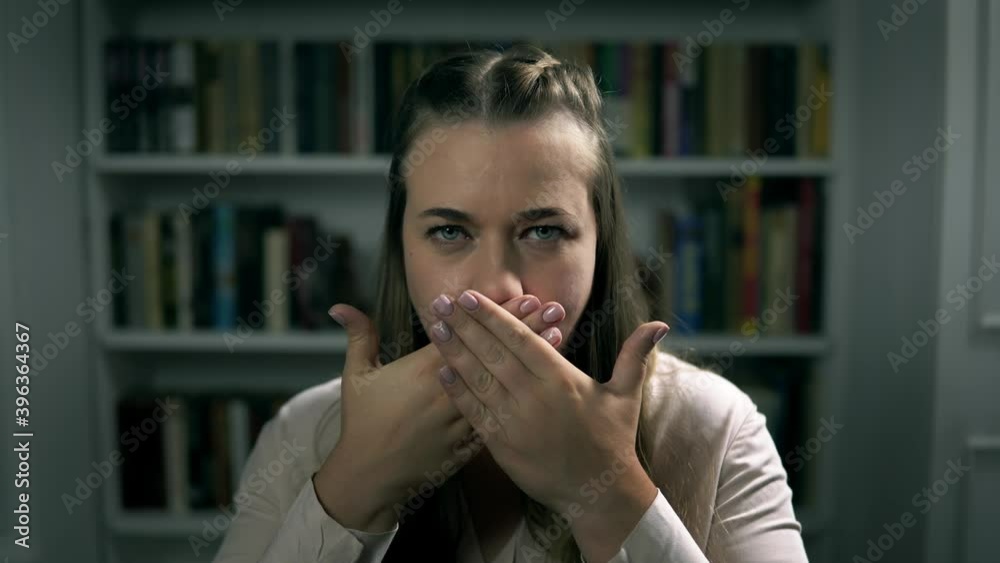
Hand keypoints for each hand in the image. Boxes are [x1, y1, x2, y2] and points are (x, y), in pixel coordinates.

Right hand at [312, 295, 566, 531]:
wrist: (367, 477)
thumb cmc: (362, 423)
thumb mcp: (356, 377)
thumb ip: (358, 336)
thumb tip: (338, 307)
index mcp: (421, 372)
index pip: (468, 335)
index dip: (496, 316)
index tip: (523, 297)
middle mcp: (446, 393)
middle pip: (493, 355)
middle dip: (525, 329)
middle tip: (554, 308)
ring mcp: (459, 420)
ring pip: (503, 382)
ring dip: (530, 360)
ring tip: (558, 337)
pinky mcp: (466, 444)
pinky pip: (499, 417)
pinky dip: (521, 395)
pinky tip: (540, 383)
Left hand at [427, 290, 667, 557]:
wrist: (600, 492)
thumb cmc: (613, 440)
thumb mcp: (626, 393)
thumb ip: (635, 354)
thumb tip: (661, 323)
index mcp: (560, 377)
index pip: (519, 338)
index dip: (492, 316)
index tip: (470, 297)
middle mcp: (535, 395)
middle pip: (492, 352)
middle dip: (464, 325)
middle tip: (441, 302)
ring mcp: (516, 420)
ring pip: (479, 378)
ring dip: (454, 351)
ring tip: (435, 328)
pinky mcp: (503, 444)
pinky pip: (475, 412)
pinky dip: (458, 391)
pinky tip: (443, 371)